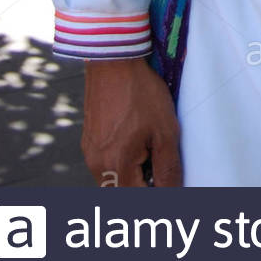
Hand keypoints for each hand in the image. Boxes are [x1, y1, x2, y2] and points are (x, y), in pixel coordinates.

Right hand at [82, 58, 182, 186]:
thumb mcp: (165, 130)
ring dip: (131, 175)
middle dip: (142, 187)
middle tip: (159, 165)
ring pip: (112, 180)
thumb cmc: (141, 93)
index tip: (167, 182)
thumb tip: (172, 193)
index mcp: (116, 166)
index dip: (156, 194)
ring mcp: (90, 152)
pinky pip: (105, 163)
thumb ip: (168, 168)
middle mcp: (97, 164)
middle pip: (122, 193)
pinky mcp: (88, 140)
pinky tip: (134, 139)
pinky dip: (121, 161)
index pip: (136, 200)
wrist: (114, 60)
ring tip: (148, 149)